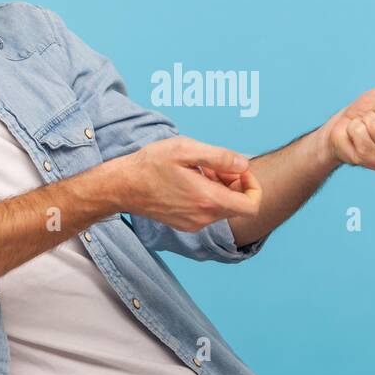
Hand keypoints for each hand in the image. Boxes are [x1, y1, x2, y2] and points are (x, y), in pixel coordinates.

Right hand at [119, 136, 261, 231]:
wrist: (121, 187)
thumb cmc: (150, 165)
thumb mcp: (186, 149)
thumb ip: (220, 157)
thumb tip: (244, 164)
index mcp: (208, 200)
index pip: (251, 206)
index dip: (252, 186)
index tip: (238, 169)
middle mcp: (203, 218)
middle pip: (238, 205)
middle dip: (234, 182)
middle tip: (214, 164)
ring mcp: (193, 224)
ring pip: (222, 207)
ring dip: (219, 187)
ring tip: (197, 169)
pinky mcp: (185, 224)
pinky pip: (207, 211)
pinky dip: (206, 195)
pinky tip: (188, 180)